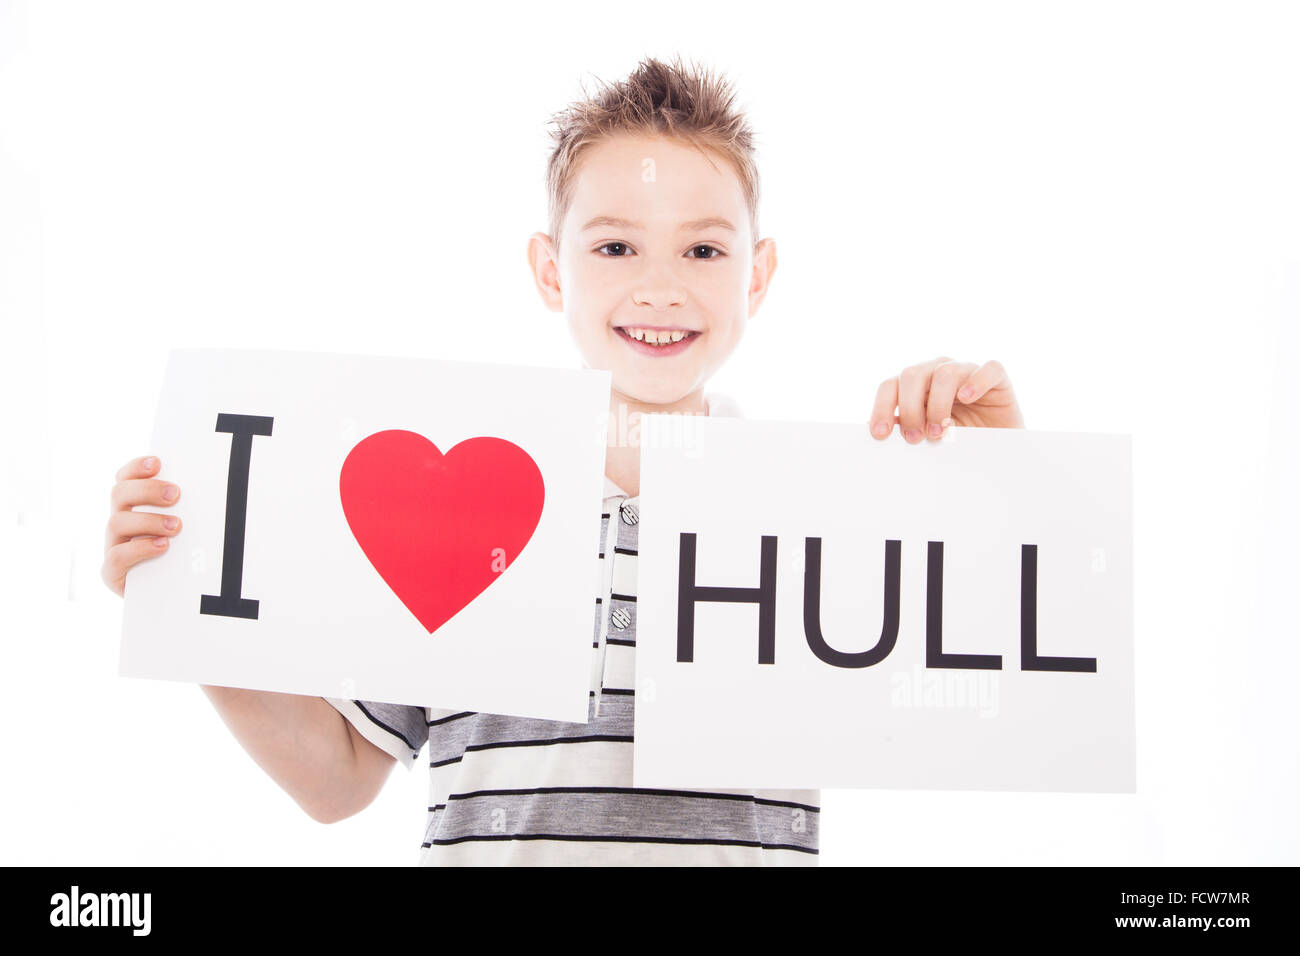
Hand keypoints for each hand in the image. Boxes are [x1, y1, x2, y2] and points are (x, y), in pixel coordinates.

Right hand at [101, 455, 182, 597]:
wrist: (172, 596)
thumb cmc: (183, 557)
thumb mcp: (187, 530)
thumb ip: (189, 510)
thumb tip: (213, 488)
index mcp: (133, 507)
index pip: (125, 479)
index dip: (136, 468)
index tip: (157, 462)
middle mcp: (120, 523)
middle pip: (120, 494)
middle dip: (147, 490)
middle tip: (176, 495)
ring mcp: (113, 546)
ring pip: (117, 522)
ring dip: (148, 520)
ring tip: (176, 526)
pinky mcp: (112, 573)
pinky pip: (115, 557)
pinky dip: (140, 548)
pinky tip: (162, 546)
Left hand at [870, 356, 1024, 442]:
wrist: (998, 449)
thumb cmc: (958, 441)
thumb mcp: (927, 437)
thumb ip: (906, 428)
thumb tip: (873, 431)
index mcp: (915, 386)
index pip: (890, 385)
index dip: (882, 407)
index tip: (881, 434)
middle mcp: (937, 372)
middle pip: (912, 375)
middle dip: (910, 409)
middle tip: (916, 438)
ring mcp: (967, 371)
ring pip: (945, 372)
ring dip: (938, 404)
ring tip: (940, 431)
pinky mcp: (996, 377)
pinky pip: (987, 369)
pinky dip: (976, 381)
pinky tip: (967, 398)